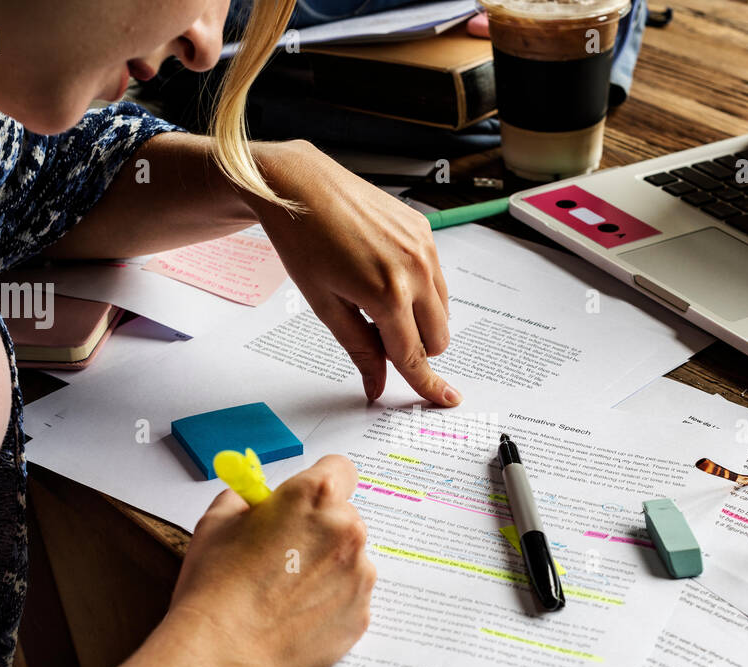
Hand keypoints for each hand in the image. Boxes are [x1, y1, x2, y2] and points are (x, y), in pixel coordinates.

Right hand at [165, 455, 376, 666]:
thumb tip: (257, 499)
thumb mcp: (217, 522)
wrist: (222, 653)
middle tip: (284, 555)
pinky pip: (350, 597)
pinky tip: (296, 615)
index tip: (308, 500)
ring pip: (350, 559)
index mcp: (313, 497)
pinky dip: (331, 602)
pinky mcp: (361, 613)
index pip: (339, 469)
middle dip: (320, 530)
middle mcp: (347, 530)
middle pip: (345, 517)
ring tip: (285, 592)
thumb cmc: (215, 587)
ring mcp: (360, 575)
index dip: (320, 482)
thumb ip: (246, 499)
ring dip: (327, 568)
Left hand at [250, 140, 460, 406]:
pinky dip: (418, 290)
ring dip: (418, 319)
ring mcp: (424, 248)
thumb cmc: (304, 241)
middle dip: (413, 347)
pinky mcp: (425, 232)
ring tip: (375, 299)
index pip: (413, 355)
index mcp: (387, 294)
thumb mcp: (326, 306)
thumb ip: (359, 349)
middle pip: (437, 338)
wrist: (302, 186)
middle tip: (376, 332)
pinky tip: (383, 273)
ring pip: (442, 311)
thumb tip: (376, 385)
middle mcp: (415, 270)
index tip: (444, 399)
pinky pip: (436, 279)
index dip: (426, 383)